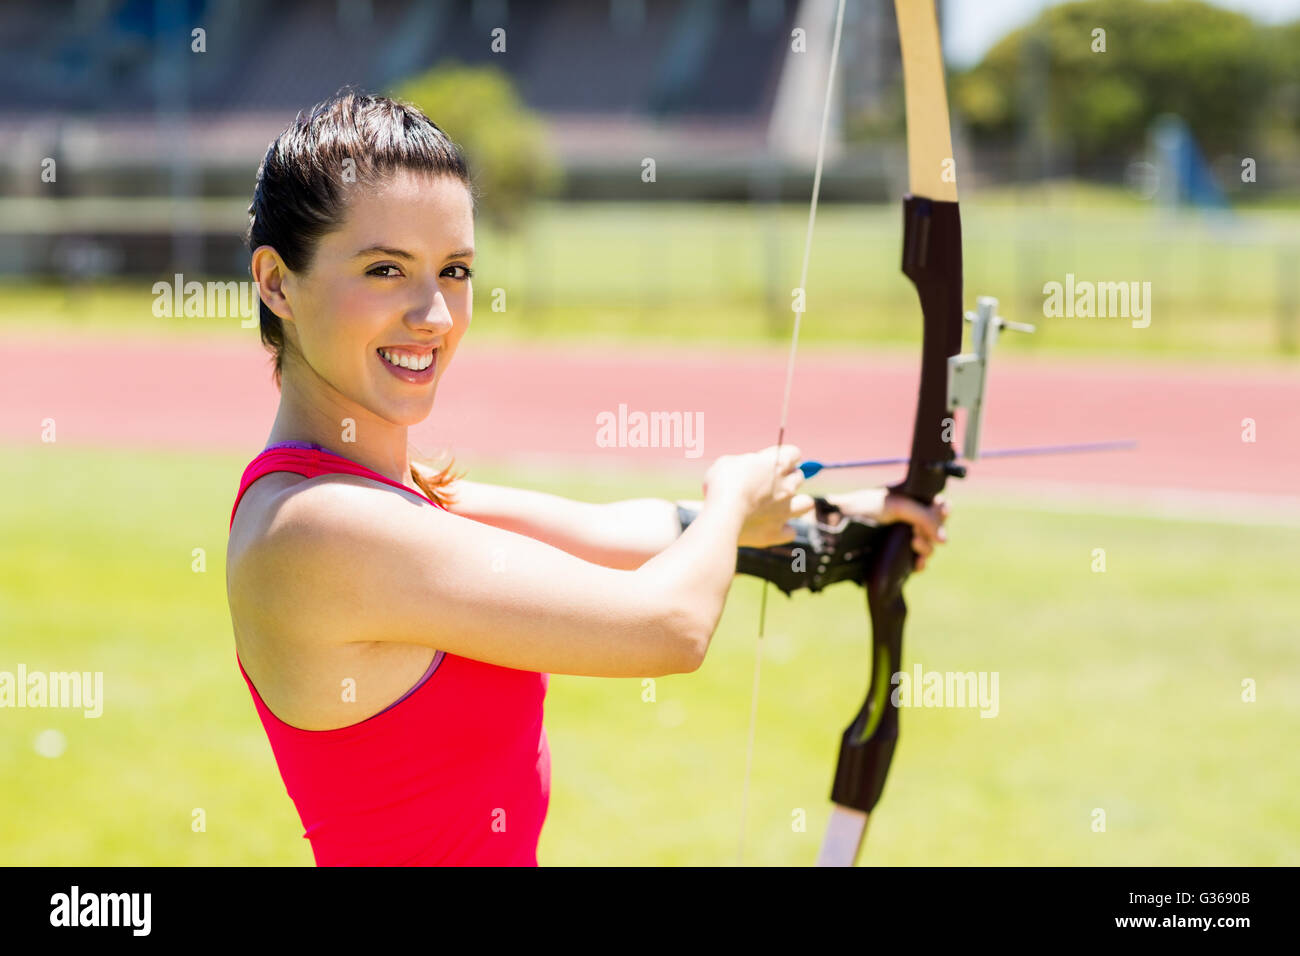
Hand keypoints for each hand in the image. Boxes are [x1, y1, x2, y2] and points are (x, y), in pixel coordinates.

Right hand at [703, 445, 813, 547]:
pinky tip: (769, 528)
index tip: (770, 461)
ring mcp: (785, 510)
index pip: (794, 453)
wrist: (723, 515)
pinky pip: (790, 532)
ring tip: (779, 506)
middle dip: (787, 478)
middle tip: (769, 483)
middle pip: (799, 477)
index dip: (783, 456)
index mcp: (777, 463)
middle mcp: (788, 486)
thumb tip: (747, 468)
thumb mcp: (728, 462)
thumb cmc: (722, 483)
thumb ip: (743, 463)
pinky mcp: (776, 532)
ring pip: (806, 503)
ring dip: (797, 503)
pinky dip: (782, 530)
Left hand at [826, 487, 949, 571]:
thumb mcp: (895, 504)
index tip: (941, 513)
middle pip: (936, 527)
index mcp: (907, 499)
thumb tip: (943, 539)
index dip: (942, 510)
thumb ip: (923, 516)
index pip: (935, 504)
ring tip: (915, 545)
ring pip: (928, 546)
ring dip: (927, 547)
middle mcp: (906, 518)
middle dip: (933, 530)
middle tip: (918, 532)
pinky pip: (917, 563)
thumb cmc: (861, 510)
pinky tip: (917, 563)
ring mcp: (901, 539)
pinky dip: (921, 563)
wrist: (835, 531)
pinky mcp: (895, 557)